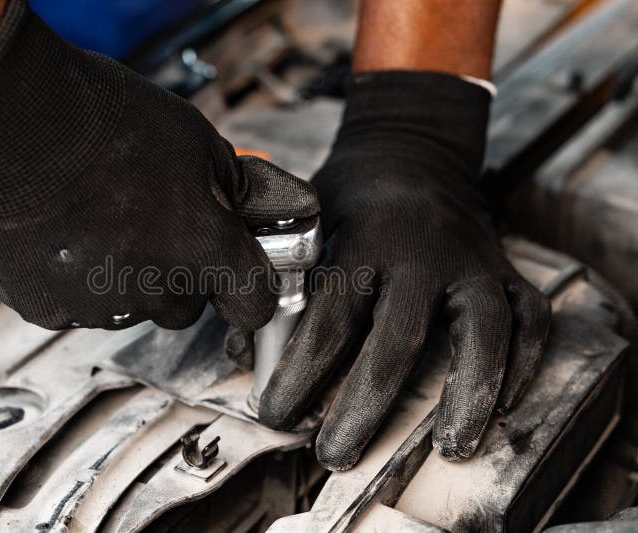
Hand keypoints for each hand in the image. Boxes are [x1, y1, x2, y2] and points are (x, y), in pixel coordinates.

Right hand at [0, 0, 317, 330]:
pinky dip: (73, 280)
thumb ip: (236, 188)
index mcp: (204, 250)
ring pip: (130, 308)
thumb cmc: (102, 120)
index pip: (253, 302)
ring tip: (99, 220)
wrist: (11, 120)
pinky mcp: (47, 308)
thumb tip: (268, 208)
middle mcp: (157, 290)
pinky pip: (75, 306)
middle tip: (152, 225)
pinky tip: (63, 234)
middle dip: (178, 274)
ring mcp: (99, 306)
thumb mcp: (196, 139)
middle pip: (186, 306)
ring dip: (124, 278)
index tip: (242, 278)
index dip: (251, 290)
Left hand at [257, 72, 550, 469]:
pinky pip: (530, 316)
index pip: (328, 319)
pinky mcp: (505, 266)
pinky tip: (504, 404)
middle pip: (398, 338)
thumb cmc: (348, 196)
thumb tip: (243, 350)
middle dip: (366, 405)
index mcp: (362, 240)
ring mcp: (471, 258)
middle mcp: (420, 251)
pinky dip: (525, 362)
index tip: (277, 417)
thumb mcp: (305, 225)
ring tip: (453, 447)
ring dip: (468, 392)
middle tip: (337, 454)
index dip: (300, 376)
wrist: (409, 149)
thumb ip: (280, 284)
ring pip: (483, 329)